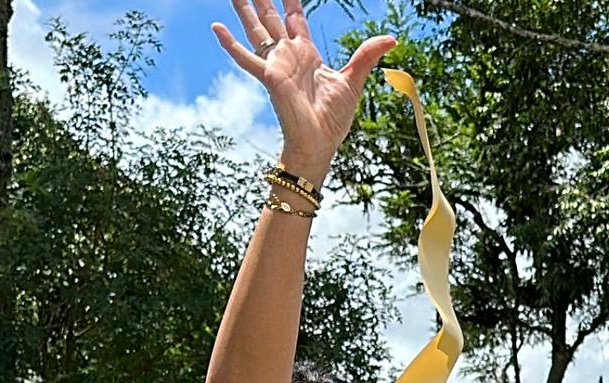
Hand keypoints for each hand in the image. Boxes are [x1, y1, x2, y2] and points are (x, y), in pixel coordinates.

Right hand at [213, 0, 395, 184]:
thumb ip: (367, 55)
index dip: (290, 0)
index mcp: (307, 53)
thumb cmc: (333, 118)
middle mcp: (289, 54)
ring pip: (256, 30)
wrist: (320, 143)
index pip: (296, 17)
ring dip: (244, 11)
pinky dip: (230, 45)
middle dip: (263, 0)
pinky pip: (246, 58)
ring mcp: (277, 64)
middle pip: (272, 18)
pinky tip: (216, 27)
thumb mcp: (353, 80)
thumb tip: (392, 38)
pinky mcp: (270, 76)